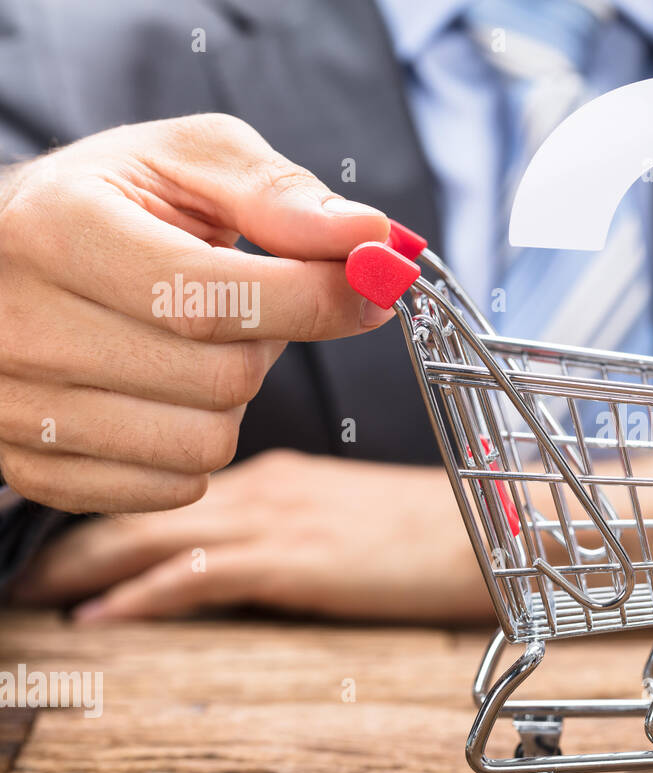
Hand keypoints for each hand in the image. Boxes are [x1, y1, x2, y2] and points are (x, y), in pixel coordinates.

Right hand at [0, 114, 391, 513]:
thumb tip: (370, 238)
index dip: (316, 298)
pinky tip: (170, 391)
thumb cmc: (113, 201)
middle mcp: (23, 326)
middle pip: (223, 378)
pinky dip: (196, 444)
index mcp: (58, 230)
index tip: (371, 284)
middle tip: (249, 304)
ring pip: (205, 444)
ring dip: (234, 398)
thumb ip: (279, 194)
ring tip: (199, 344)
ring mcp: (18, 408)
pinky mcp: (33, 468)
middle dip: (269, 341)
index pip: (213, 299)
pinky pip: (172, 487)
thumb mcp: (189, 161)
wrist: (7, 255)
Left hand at [9, 450, 494, 623]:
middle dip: (77, 528)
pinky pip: (194, 577)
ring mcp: (278, 519)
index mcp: (282, 473)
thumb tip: (259, 548)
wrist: (502, 528)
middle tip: (24, 553)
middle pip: (146, 498)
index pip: (174, 478)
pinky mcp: (292, 559)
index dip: (113, 496)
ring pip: (152, 532)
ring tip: (35, 586)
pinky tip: (99, 616)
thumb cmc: (444, 527)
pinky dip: (137, 597)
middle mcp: (267, 485)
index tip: (70, 518)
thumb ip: (303, 521)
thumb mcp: (360, 517)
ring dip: (86, 562)